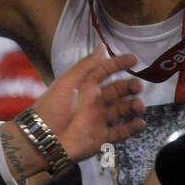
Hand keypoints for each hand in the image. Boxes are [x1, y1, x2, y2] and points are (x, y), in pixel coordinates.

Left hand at [30, 49, 144, 165]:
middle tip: (138, 86)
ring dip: (133, 106)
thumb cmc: (54, 107)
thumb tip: (103, 45)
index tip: (135, 59)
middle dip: (130, 87)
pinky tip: (141, 123)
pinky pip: (121, 132)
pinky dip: (132, 128)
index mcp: (86, 86)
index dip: (119, 64)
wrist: (43, 139)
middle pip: (118, 91)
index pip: (106, 71)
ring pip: (122, 110)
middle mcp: (95, 101)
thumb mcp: (67, 83)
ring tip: (140, 106)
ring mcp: (99, 119)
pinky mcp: (101, 137)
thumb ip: (86, 66)